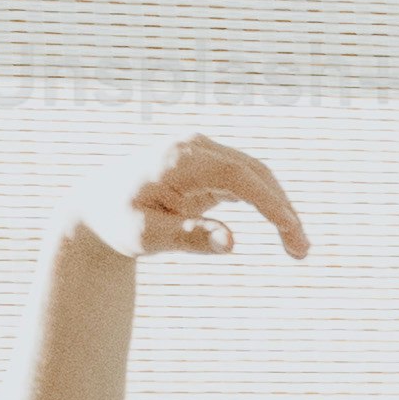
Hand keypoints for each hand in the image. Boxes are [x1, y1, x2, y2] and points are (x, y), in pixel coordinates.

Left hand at [98, 133, 306, 262]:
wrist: (97, 205)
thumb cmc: (118, 221)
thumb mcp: (147, 237)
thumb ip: (189, 237)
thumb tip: (231, 243)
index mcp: (179, 159)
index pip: (238, 176)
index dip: (270, 203)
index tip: (292, 232)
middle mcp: (195, 147)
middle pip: (254, 172)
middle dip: (283, 210)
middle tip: (301, 252)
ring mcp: (203, 152)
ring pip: (256, 176)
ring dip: (280, 208)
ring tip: (297, 248)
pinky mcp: (208, 164)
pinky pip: (247, 181)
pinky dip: (267, 204)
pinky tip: (282, 230)